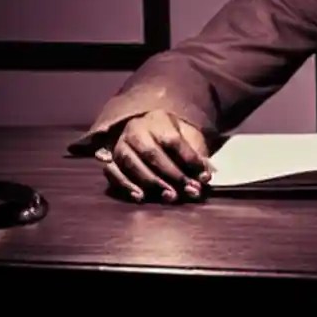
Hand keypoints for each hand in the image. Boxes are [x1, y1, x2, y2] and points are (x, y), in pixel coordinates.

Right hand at [98, 110, 213, 202]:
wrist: (154, 135)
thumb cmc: (177, 139)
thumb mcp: (192, 141)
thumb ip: (199, 158)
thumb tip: (205, 177)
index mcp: (158, 119)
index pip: (173, 140)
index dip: (188, 159)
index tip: (203, 176)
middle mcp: (136, 129)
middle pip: (151, 152)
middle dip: (172, 175)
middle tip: (188, 190)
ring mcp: (121, 144)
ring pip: (131, 163)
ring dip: (151, 183)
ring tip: (170, 196)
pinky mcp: (111, 160)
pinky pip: (113, 173)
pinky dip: (126, 186)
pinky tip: (140, 197)